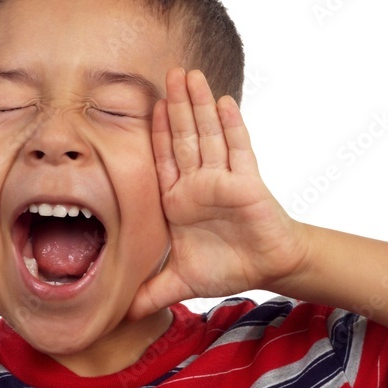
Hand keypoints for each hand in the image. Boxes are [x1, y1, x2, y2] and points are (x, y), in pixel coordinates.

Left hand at [128, 68, 310, 319]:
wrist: (267, 270)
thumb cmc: (226, 267)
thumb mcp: (180, 281)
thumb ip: (151, 293)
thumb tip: (120, 314)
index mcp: (177, 200)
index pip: (163, 159)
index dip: (156, 132)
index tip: (148, 106)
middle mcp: (198, 184)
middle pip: (185, 137)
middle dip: (177, 105)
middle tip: (167, 72)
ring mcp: (224, 179)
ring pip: (208, 135)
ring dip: (199, 105)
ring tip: (190, 74)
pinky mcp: (247, 182)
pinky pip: (238, 149)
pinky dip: (231, 125)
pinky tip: (223, 101)